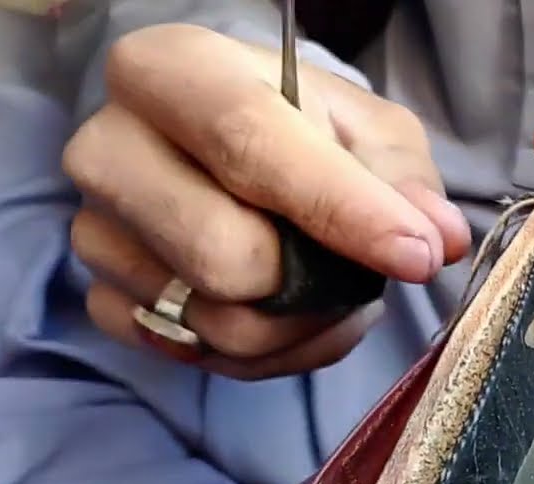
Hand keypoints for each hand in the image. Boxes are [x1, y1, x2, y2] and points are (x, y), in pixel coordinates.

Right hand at [64, 24, 469, 378]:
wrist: (228, 150)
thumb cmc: (299, 128)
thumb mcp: (364, 128)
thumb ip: (403, 177)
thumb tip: (437, 237)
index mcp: (169, 72)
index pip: (249, 145)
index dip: (341, 210)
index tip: (414, 254)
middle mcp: (108, 149)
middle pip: (224, 255)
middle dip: (315, 281)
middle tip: (361, 268)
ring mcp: (96, 233)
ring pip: (219, 325)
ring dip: (306, 326)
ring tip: (335, 290)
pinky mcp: (104, 301)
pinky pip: (202, 360)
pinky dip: (273, 355)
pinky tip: (292, 315)